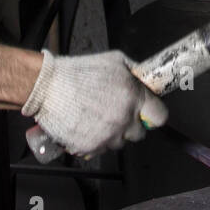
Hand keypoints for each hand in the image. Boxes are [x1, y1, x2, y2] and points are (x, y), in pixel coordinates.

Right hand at [22, 49, 168, 156]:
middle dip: (130, 124)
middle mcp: (124, 118)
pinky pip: (101, 149)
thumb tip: (146, 81)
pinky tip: (87, 126)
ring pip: (120, 143)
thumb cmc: (79, 72)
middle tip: (116, 113)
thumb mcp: (115, 60)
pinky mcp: (92, 146)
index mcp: (134, 96)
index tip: (147, 113)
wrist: (49, 87)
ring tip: (97, 118)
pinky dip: (96, 141)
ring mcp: (108, 135)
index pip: (160, 116)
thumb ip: (135, 72)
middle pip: (139, 133)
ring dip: (113, 134)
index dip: (153, 114)